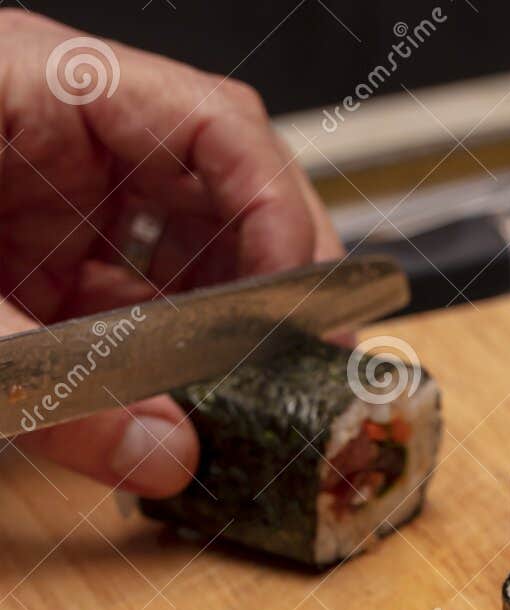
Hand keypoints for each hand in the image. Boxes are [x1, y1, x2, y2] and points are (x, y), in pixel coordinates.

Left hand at [0, 11, 341, 496]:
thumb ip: (55, 383)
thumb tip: (165, 452)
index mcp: (33, 82)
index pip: (212, 124)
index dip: (281, 210)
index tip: (306, 299)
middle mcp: (50, 138)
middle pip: (212, 191)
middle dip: (263, 279)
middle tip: (298, 361)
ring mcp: (38, 204)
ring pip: (169, 262)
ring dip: (210, 335)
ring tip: (233, 400)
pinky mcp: (21, 268)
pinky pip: (113, 313)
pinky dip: (147, 367)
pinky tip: (163, 412)